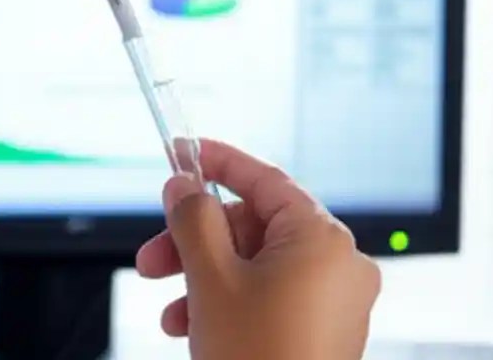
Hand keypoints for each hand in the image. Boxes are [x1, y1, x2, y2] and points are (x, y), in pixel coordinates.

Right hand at [135, 141, 381, 359]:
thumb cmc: (257, 358)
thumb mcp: (210, 279)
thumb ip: (193, 219)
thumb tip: (184, 187)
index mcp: (322, 240)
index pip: (265, 179)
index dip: (219, 162)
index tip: (184, 153)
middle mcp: (339, 265)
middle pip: (254, 225)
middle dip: (196, 240)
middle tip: (153, 257)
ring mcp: (335, 301)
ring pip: (256, 263)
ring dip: (203, 276)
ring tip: (170, 307)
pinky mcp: (324, 331)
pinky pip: (269, 294)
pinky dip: (228, 300)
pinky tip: (193, 325)